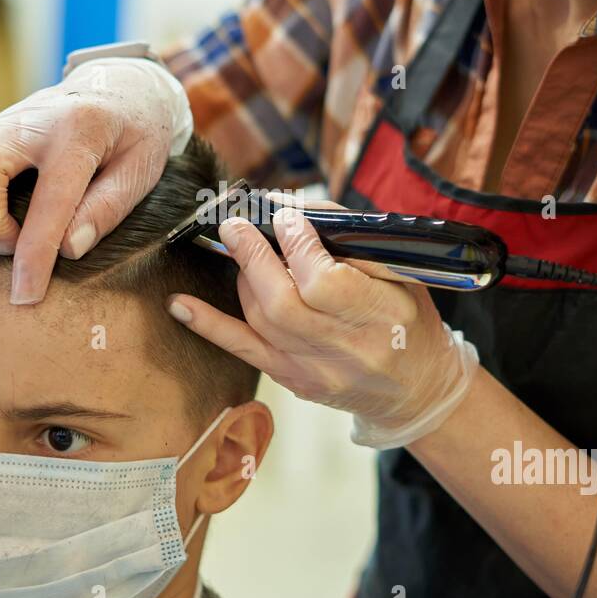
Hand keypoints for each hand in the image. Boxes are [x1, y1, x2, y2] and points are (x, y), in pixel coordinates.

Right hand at [0, 57, 191, 303]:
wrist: (122, 85)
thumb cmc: (137, 135)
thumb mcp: (142, 171)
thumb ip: (107, 209)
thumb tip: (68, 250)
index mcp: (82, 131)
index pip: (50, 200)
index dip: (33, 253)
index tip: (26, 295)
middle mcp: (34, 119)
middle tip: (13, 251)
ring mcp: (5, 118)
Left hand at [166, 204, 479, 448]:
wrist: (416, 389)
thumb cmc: (410, 321)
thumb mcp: (402, 274)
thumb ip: (352, 241)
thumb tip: (295, 208)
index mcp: (380, 316)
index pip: (325, 282)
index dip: (298, 245)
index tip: (285, 219)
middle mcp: (345, 348)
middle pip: (283, 303)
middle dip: (253, 256)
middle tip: (237, 223)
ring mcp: (314, 368)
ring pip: (260, 319)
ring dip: (242, 276)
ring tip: (240, 247)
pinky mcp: (291, 378)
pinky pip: (243, 350)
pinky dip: (208, 325)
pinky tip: (180, 305)